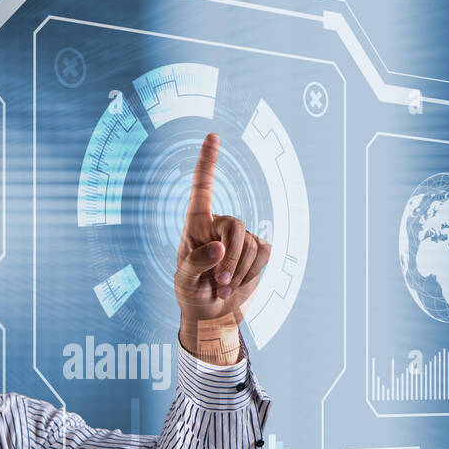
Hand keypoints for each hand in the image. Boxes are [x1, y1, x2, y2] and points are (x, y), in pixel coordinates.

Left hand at [174, 133, 270, 362]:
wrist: (211, 313)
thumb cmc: (191, 292)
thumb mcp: (184, 281)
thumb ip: (196, 263)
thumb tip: (219, 248)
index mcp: (196, 225)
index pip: (203, 189)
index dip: (208, 162)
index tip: (213, 136)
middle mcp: (219, 225)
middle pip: (237, 228)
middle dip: (232, 259)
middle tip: (220, 284)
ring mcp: (241, 237)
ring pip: (252, 245)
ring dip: (240, 273)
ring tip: (224, 289)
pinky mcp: (258, 251)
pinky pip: (264, 254)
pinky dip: (252, 274)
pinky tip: (239, 284)